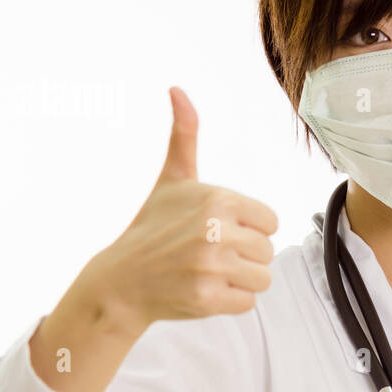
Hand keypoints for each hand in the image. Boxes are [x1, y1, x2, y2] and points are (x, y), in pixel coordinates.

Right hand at [83, 87, 279, 331]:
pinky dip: (229, 301)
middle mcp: (216, 231)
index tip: (218, 230)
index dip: (248, 228)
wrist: (120, 280)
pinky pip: (247, 302)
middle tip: (207, 253)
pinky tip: (203, 290)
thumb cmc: (152, 226)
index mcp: (219, 199)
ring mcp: (211, 266)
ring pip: (262, 278)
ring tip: (207, 271)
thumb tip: (176, 89)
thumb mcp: (172, 179)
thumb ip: (184, 136)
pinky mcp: (207, 298)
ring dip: (239, 279)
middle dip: (243, 255)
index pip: (270, 221)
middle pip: (268, 251)